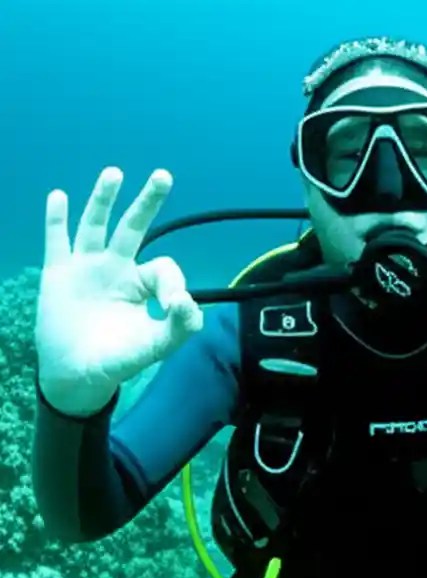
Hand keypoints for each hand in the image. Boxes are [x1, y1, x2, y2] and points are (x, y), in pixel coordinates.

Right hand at [37, 167, 201, 416]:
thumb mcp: (156, 346)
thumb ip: (179, 327)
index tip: (173, 306)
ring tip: (114, 173)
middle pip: (134, 228)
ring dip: (103, 200)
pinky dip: (56, 220)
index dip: (172, 282)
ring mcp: (86, 268)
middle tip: (164, 175)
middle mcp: (117, 269)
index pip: (163, 266)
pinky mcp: (59, 275)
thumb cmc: (120, 359)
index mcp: (143, 284)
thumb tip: (190, 302)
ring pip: (96, 226)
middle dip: (148, 202)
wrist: (78, 376)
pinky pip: (57, 242)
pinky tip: (58, 196)